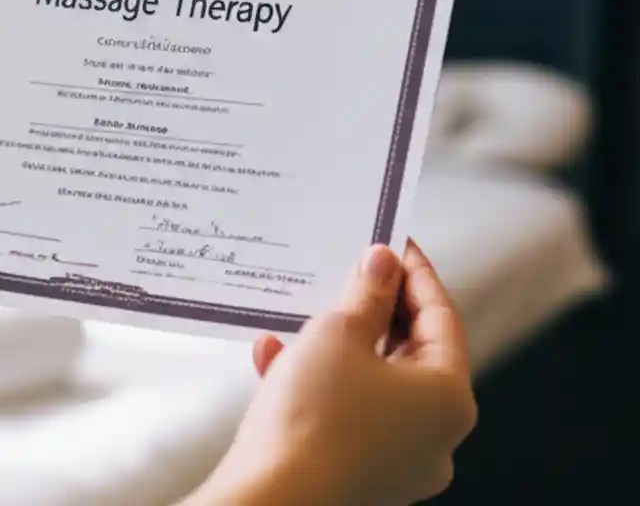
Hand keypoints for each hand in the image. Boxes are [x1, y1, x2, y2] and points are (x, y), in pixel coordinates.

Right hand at [188, 241, 476, 505]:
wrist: (270, 501)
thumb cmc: (313, 418)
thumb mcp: (338, 335)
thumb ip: (366, 293)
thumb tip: (381, 264)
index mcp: (449, 397)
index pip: (441, 317)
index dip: (413, 272)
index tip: (392, 240)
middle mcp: (435, 435)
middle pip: (409, 353)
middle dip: (372, 309)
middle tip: (347, 270)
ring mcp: (399, 462)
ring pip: (370, 385)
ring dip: (335, 346)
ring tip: (300, 313)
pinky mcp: (358, 476)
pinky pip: (343, 416)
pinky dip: (316, 385)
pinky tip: (273, 357)